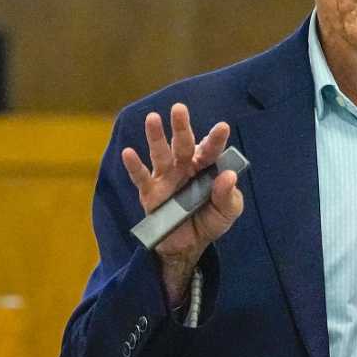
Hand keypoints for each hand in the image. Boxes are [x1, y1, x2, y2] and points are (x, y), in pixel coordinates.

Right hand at [123, 102, 242, 305]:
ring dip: (155, 137)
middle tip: (179, 109)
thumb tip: (229, 176)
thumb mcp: (227, 212)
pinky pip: (140, 177)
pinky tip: (128, 153)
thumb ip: (229, 195)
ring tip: (152, 118)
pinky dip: (134, 166)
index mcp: (205, 167)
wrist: (188, 247)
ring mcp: (165, 178)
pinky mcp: (150, 193)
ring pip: (160, 154)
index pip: (211, 151)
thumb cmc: (210, 221)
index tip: (223, 128)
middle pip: (183, 144)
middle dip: (181, 127)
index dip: (215, 139)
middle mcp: (184, 167)